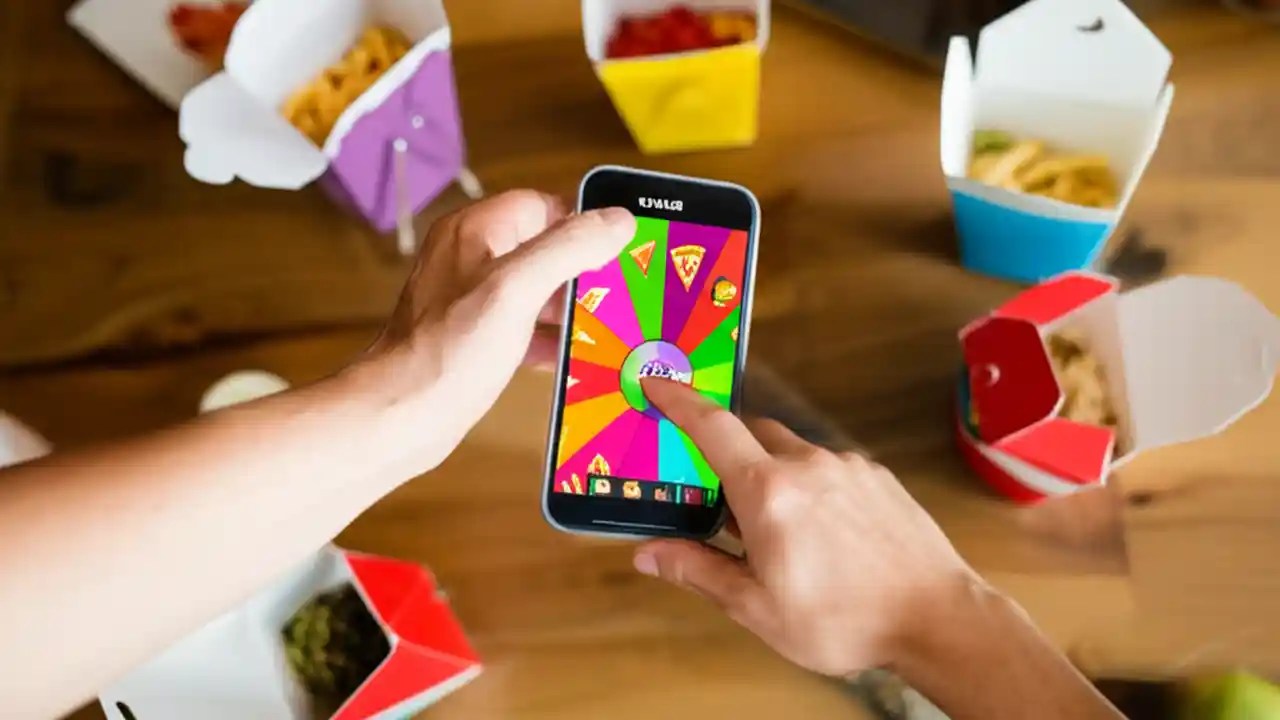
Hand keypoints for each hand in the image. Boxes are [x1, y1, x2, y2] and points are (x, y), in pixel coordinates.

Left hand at [356, 190, 634, 467]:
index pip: (543, 205)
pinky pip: (523, 326)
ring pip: (535, 289)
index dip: (584, 225)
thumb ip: (568, 248)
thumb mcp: (516, 289)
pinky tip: (576, 360)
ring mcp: (469, 299)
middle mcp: (470, 257)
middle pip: (543, 247)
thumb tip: (616, 220)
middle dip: (583, 271)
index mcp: (476, 231)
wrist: (400, 417)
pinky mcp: (472, 337)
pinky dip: (550, 339)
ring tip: (607, 327)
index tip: (622, 249)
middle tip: (621, 293)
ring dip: (570, 308)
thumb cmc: (447, 351)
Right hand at [632, 379, 981, 677]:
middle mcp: (807, 464)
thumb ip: (699, 570)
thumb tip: (647, 553)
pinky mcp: (878, 477)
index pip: (712, 427)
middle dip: (727, 452)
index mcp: (768, 492)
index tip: (656, 382)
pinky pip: (829, 467)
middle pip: (751, 434)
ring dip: (772, 474)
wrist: (938, 618)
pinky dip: (810, 486)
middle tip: (716, 493)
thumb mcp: (757, 607)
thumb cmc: (844, 620)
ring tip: (776, 529)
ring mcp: (848, 466)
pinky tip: (821, 533)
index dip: (678, 400)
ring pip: (793, 452)